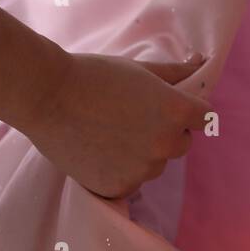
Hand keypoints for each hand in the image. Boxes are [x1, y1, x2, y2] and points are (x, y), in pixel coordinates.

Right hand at [21, 52, 211, 198]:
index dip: (186, 111)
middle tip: (131, 119)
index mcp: (177, 112)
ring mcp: (142, 170)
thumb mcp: (140, 69)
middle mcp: (166, 144)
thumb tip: (201, 63)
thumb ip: (176, 73)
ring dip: (142, 155)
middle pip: (181, 144)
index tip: (164, 106)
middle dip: (165, 133)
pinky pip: (130, 182)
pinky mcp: (118, 187)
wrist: (46, 95)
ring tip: (108, 134)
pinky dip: (119, 172)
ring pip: (154, 165)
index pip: (204, 118)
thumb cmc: (94, 75)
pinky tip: (98, 153)